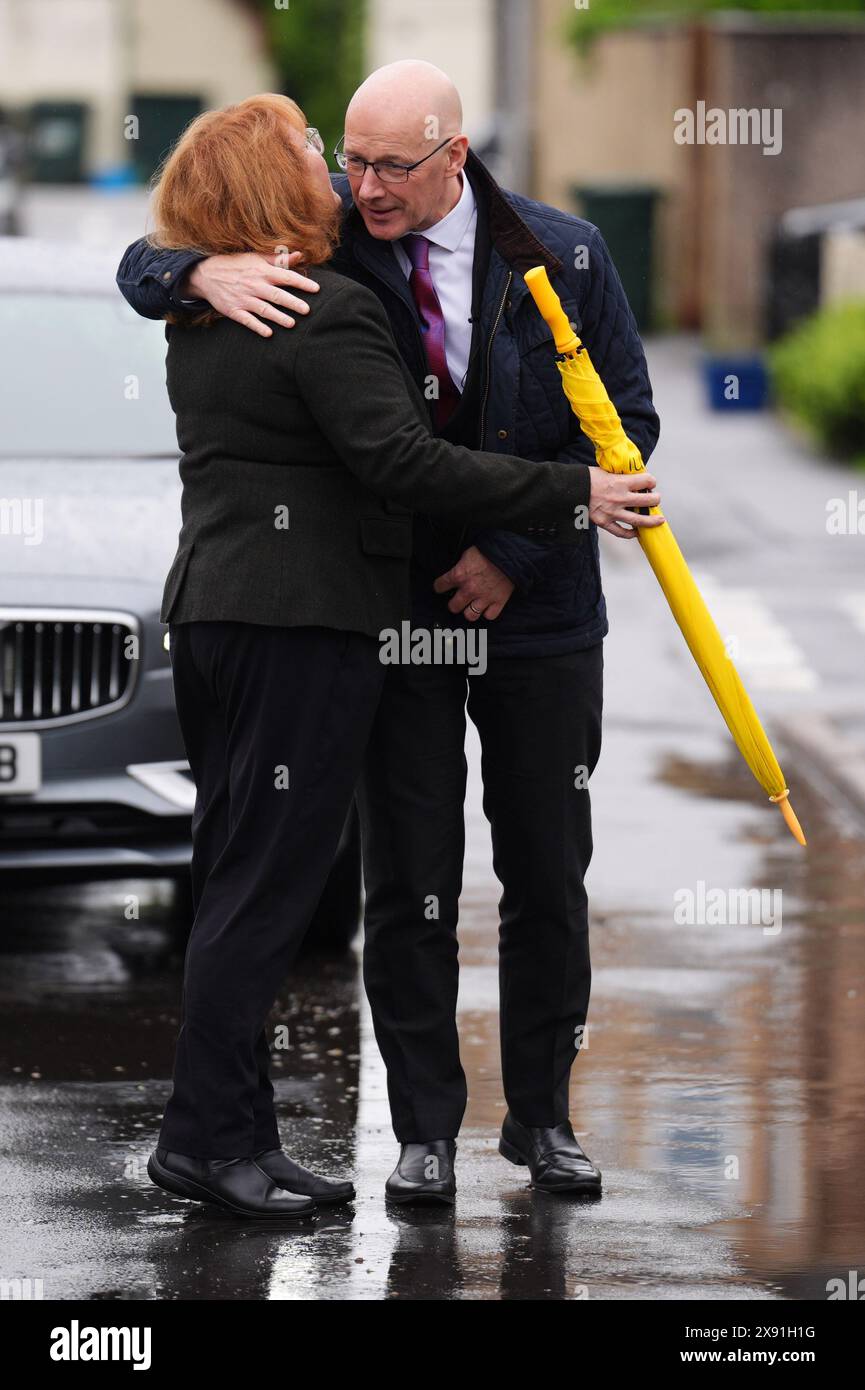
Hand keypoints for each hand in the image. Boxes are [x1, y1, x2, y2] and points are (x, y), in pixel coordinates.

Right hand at [183, 250, 319, 337]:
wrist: (206, 273)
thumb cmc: (236, 265)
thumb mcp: (256, 258)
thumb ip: (278, 260)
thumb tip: (300, 255)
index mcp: (262, 271)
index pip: (286, 277)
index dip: (302, 283)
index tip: (316, 289)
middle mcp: (254, 285)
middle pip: (277, 295)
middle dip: (293, 303)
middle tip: (307, 310)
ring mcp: (244, 299)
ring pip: (264, 309)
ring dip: (278, 317)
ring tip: (292, 324)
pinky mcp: (234, 310)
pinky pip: (247, 320)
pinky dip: (257, 327)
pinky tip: (268, 333)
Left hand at [433, 545, 515, 620]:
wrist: (510, 553)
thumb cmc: (490, 550)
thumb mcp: (468, 553)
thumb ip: (460, 565)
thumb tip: (457, 569)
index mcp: (459, 575)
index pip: (440, 586)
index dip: (440, 586)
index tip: (441, 587)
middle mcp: (469, 589)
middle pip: (453, 607)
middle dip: (453, 603)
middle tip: (456, 600)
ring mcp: (484, 597)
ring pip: (470, 615)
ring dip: (469, 611)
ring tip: (470, 606)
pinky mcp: (498, 601)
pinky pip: (489, 616)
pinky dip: (488, 612)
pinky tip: (486, 607)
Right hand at [588, 469, 664, 538]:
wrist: (569, 490)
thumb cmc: (585, 479)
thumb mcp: (605, 471)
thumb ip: (620, 477)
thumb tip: (631, 479)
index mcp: (620, 482)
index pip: (645, 481)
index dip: (651, 480)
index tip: (651, 482)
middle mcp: (619, 498)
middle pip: (647, 500)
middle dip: (655, 499)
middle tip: (656, 499)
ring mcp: (613, 512)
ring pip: (638, 519)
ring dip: (651, 520)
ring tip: (659, 520)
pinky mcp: (604, 522)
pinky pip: (621, 532)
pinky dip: (630, 534)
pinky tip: (637, 532)